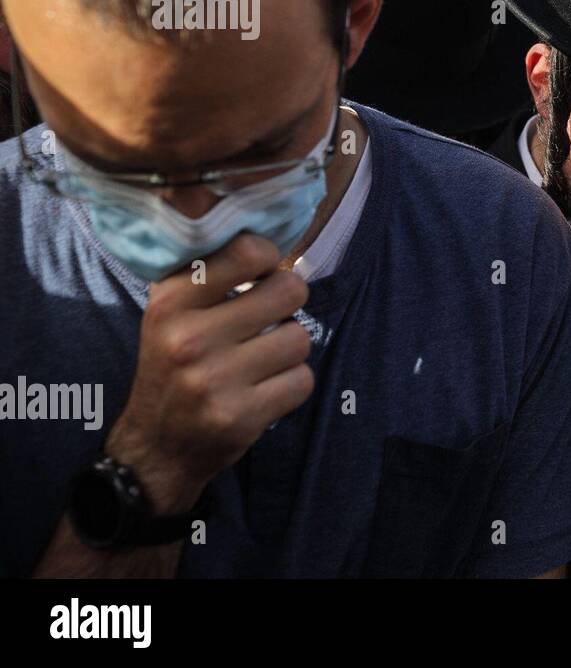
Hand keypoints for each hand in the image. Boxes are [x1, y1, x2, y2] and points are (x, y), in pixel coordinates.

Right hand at [105, 234, 314, 513]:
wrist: (155, 446)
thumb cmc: (174, 365)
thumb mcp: (171, 311)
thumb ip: (209, 270)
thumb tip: (267, 236)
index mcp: (171, 302)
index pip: (248, 251)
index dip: (269, 259)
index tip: (261, 274)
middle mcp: (189, 339)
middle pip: (289, 291)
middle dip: (288, 303)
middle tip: (270, 318)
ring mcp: (215, 381)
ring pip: (300, 337)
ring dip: (291, 348)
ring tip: (264, 357)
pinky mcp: (240, 417)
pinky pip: (302, 380)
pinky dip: (292, 383)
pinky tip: (265, 388)